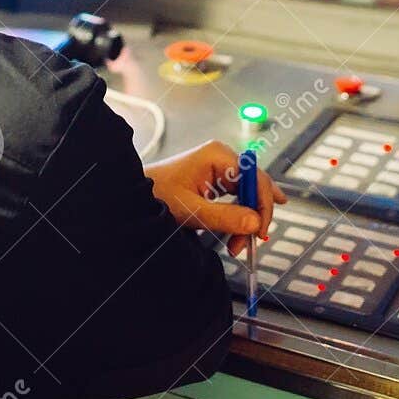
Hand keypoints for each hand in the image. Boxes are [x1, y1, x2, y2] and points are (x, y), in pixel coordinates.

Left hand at [144, 140, 285, 255]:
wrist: (135, 193)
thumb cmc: (157, 194)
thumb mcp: (191, 210)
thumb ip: (224, 217)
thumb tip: (255, 223)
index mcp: (218, 155)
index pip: (255, 179)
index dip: (262, 205)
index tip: (260, 231)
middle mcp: (223, 157)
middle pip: (255, 186)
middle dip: (255, 216)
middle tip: (251, 242)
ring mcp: (220, 166)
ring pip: (248, 193)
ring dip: (247, 219)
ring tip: (236, 243)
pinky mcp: (216, 178)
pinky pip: (238, 195)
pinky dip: (240, 214)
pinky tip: (248, 227)